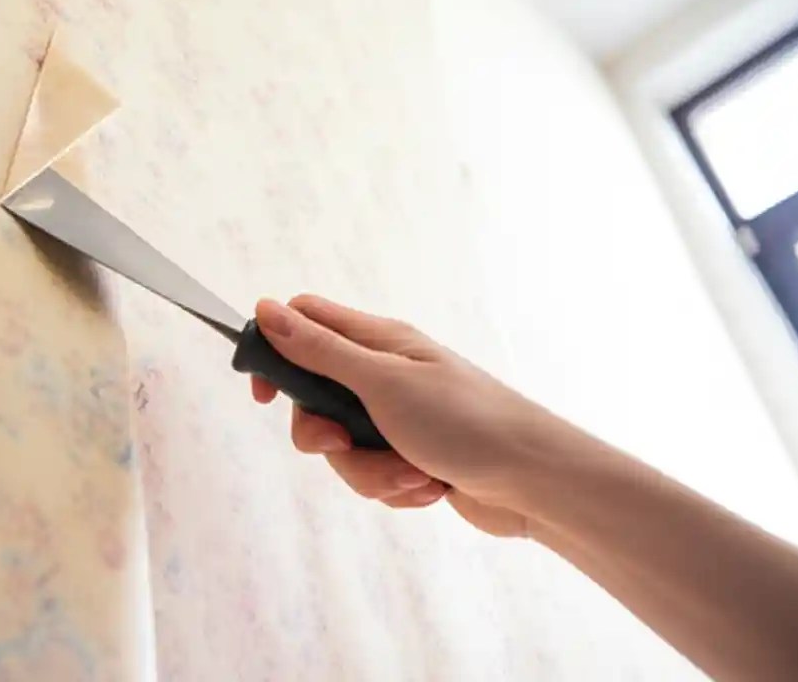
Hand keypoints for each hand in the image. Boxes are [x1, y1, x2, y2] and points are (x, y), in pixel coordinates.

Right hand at [250, 295, 594, 536]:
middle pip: (314, 399)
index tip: (263, 393)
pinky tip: (431, 488)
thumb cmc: (466, 421)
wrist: (535, 482)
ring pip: (342, 449)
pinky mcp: (411, 456)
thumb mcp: (381, 383)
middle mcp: (385, 374)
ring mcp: (398, 418)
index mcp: (379, 341)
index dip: (275, 351)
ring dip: (370, 471)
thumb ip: (319, 350)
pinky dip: (394, 487)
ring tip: (413, 474)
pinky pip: (373, 475)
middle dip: (325, 436)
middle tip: (345, 442)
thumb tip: (265, 309)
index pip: (305, 322)